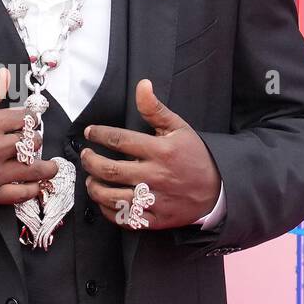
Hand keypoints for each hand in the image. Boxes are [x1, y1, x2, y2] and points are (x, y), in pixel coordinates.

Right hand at [0, 67, 58, 209]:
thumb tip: (5, 76)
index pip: (24, 118)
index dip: (31, 118)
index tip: (31, 121)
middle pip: (32, 142)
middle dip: (36, 140)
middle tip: (33, 142)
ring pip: (33, 169)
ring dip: (46, 167)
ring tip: (51, 166)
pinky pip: (20, 194)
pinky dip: (32, 190)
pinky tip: (36, 186)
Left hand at [80, 78, 221, 229]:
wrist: (217, 189)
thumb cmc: (194, 155)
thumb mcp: (178, 128)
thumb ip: (155, 109)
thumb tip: (142, 85)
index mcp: (159, 151)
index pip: (119, 140)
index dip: (99, 134)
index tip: (90, 132)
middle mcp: (155, 175)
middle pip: (110, 170)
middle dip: (90, 161)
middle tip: (86, 156)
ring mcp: (154, 199)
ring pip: (112, 196)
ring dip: (95, 188)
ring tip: (91, 179)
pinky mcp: (155, 219)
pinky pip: (125, 218)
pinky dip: (109, 210)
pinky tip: (104, 201)